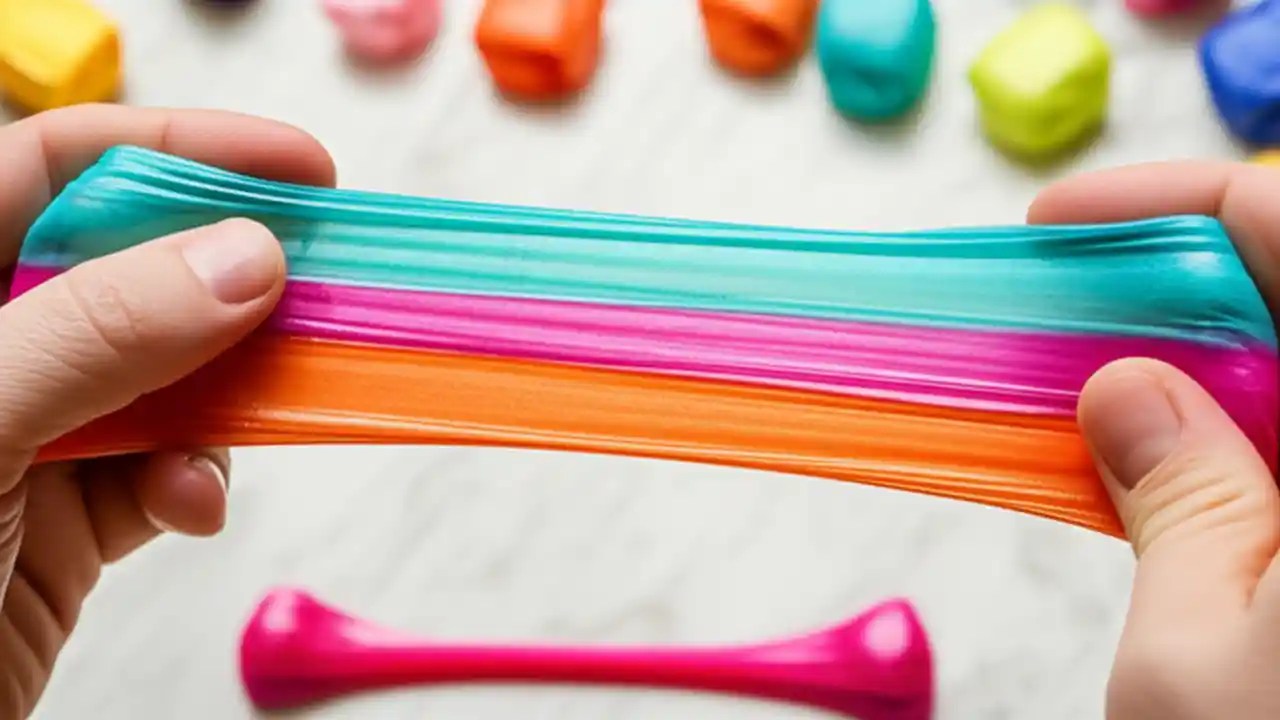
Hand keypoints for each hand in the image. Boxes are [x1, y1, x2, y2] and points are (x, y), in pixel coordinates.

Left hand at [0, 104, 333, 717]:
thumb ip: (97, 334)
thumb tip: (239, 262)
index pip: (54, 167)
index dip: (179, 150)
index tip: (299, 170)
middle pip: (134, 268)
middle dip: (228, 278)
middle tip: (320, 283)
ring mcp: (33, 430)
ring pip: (171, 371)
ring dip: (224, 399)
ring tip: (239, 427)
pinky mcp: (71, 513)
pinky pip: (167, 465)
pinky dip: (198, 480)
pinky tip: (188, 506)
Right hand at [1030, 162, 1279, 719]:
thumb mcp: (1208, 657)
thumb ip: (1177, 496)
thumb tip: (1129, 391)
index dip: (1173, 202)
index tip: (1056, 224)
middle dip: (1172, 281)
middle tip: (1058, 304)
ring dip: (1197, 363)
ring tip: (1088, 386)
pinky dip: (1231, 439)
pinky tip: (1164, 460)